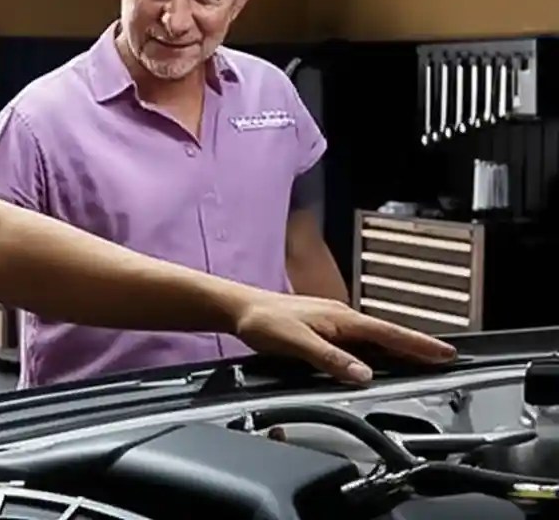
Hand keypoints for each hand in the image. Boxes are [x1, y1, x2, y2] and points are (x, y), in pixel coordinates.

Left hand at [233, 294, 457, 383]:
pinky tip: (377, 361)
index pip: (389, 334)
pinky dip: (375, 352)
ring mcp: (334, 324)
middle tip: (446, 360)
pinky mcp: (324, 331)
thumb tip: (363, 375)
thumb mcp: (297, 343)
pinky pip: (358, 343)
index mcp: (342, 319)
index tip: (446, 354)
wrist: (239, 309)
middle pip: (388, 337)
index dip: (419, 345)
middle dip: (417, 348)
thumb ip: (330, 359)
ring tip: (422, 362)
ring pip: (374, 340)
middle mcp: (342, 319)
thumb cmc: (263, 320)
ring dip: (398, 350)